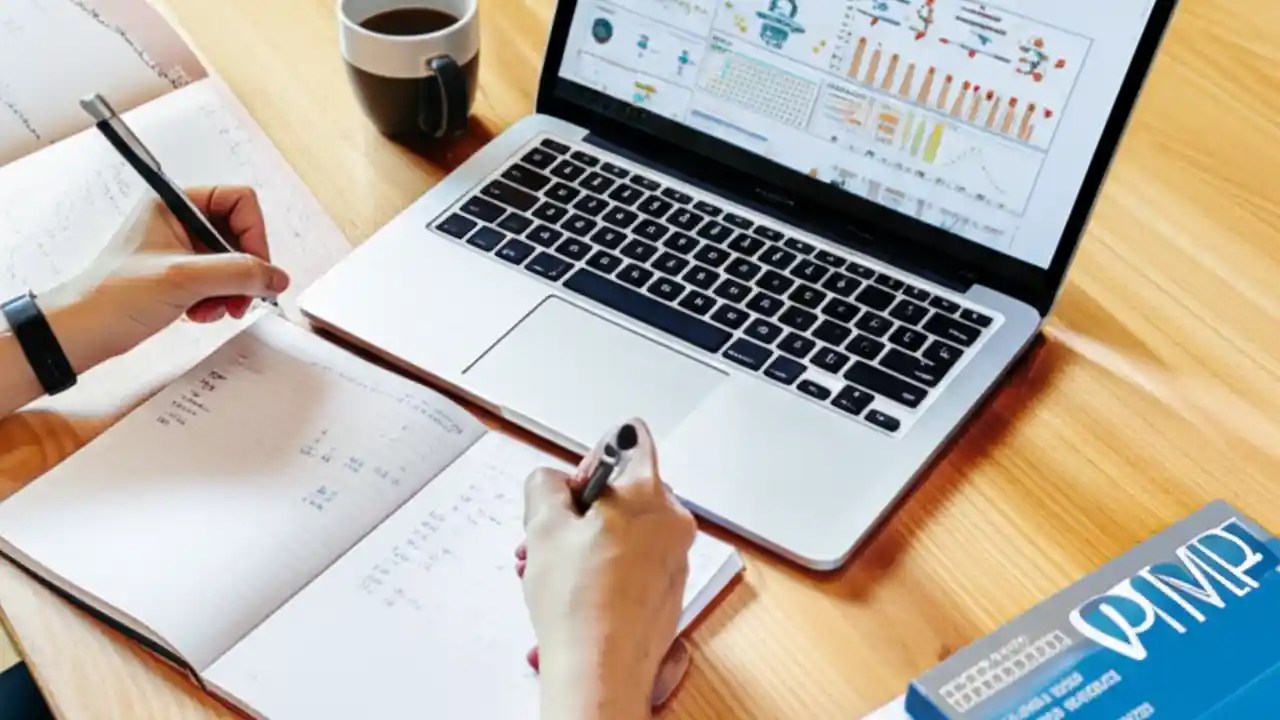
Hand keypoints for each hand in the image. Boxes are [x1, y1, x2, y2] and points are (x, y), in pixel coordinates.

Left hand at [41, 186, 288, 373]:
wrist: (82, 333)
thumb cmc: (112, 296)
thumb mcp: (184, 279)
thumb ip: (238, 273)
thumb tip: (277, 276)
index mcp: (174, 203)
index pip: (238, 200)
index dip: (254, 233)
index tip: (256, 266)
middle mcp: (179, 221)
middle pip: (240, 233)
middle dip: (245, 269)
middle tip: (242, 295)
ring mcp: (181, 250)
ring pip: (233, 261)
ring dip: (233, 289)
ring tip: (218, 309)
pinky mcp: (181, 276)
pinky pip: (220, 281)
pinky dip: (219, 300)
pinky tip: (201, 313)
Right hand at [519, 421, 696, 719]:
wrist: (601, 670)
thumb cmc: (582, 604)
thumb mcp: (543, 524)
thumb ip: (545, 484)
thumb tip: (552, 482)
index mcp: (648, 493)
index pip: (630, 439)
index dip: (592, 457)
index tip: (574, 485)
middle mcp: (672, 521)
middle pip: (623, 491)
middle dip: (581, 509)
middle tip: (551, 533)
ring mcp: (674, 558)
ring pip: (625, 530)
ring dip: (585, 541)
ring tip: (553, 569)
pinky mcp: (667, 590)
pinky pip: (633, 563)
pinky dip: (603, 568)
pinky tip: (575, 592)